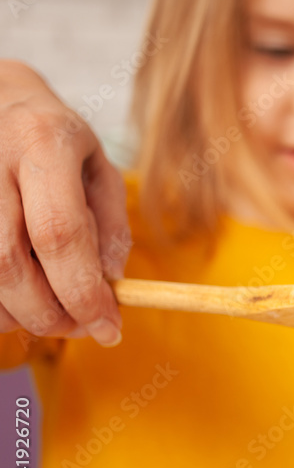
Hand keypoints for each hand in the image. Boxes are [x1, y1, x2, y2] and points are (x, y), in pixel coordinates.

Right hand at [0, 60, 129, 346]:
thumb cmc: (51, 138)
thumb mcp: (97, 166)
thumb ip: (108, 224)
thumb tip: (110, 281)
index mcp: (42, 143)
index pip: (59, 234)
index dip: (84, 292)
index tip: (109, 329)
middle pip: (7, 263)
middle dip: (49, 312)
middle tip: (80, 328)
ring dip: (17, 315)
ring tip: (50, 314)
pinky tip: (17, 301)